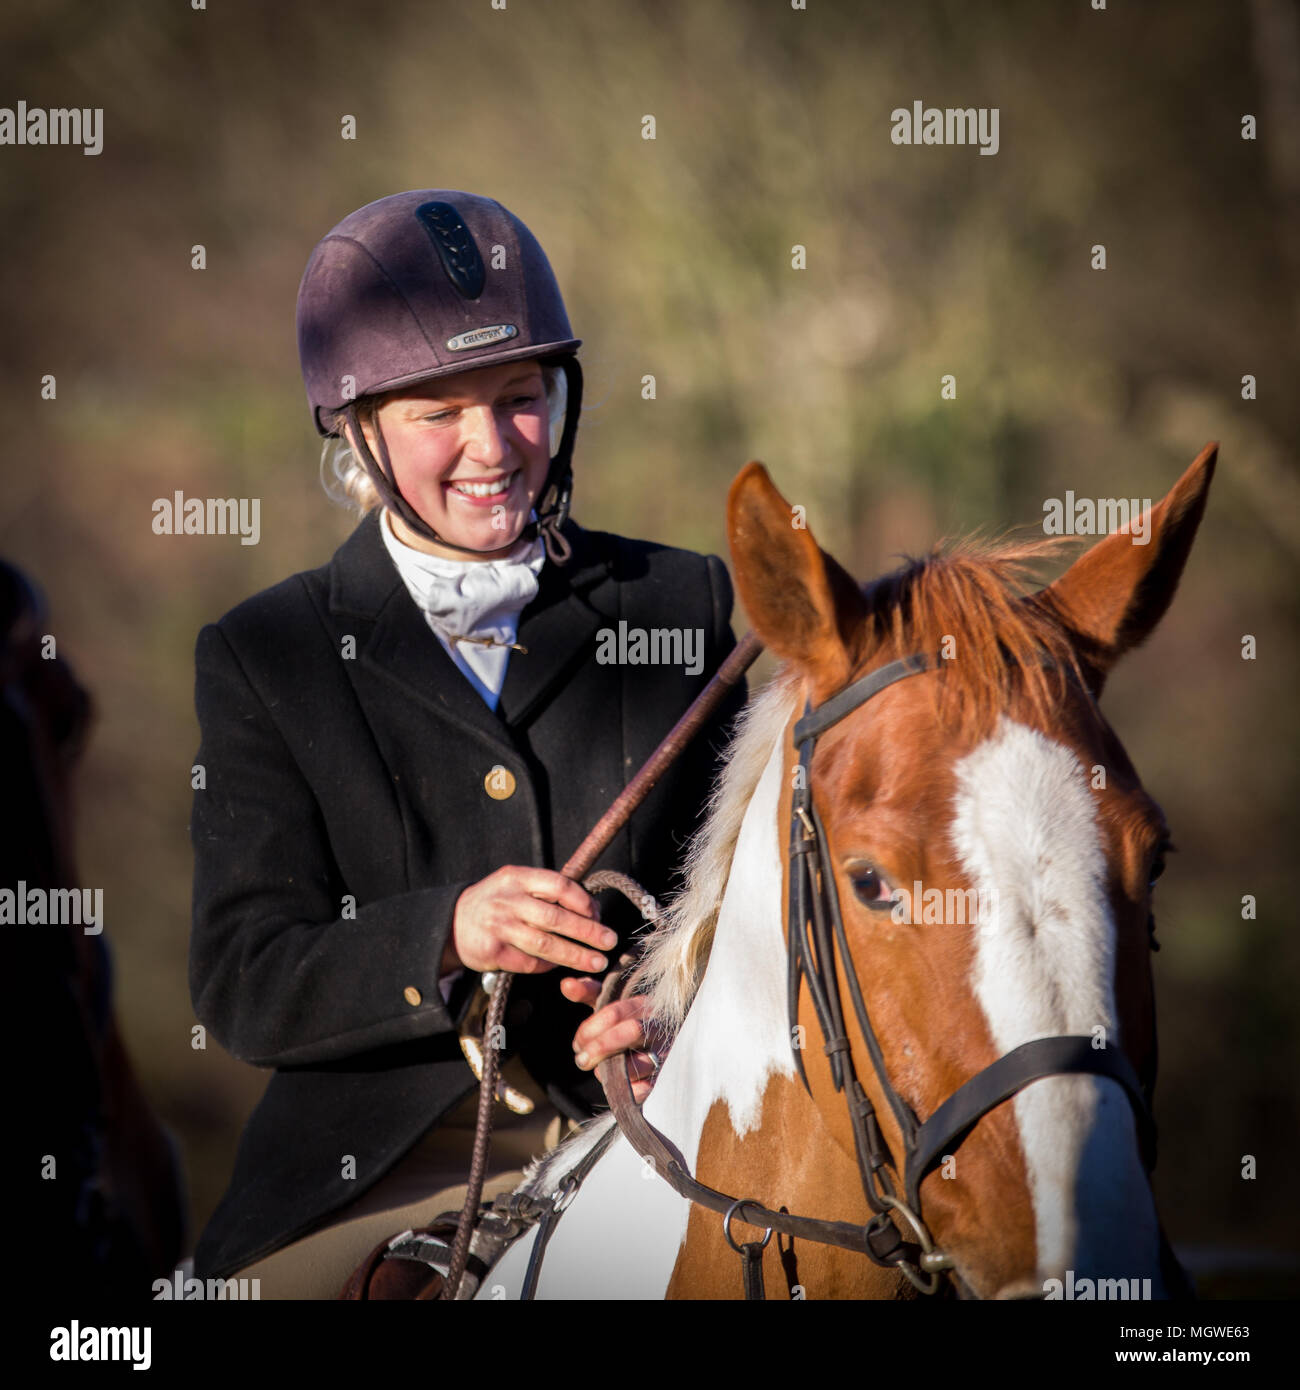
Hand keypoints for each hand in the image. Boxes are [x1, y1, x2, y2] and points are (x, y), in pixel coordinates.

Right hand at [446, 867, 615, 976]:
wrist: (451, 923)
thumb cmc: (495, 903)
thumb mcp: (515, 884)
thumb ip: (547, 891)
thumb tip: (592, 908)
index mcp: (517, 877)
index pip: (558, 885)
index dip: (582, 900)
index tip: (598, 914)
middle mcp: (507, 900)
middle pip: (555, 917)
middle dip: (587, 932)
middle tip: (609, 941)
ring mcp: (498, 926)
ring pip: (545, 944)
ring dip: (575, 955)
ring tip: (596, 962)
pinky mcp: (492, 951)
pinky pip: (528, 962)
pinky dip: (548, 966)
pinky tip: (560, 966)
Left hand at [562, 976, 667, 1104]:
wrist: (657, 1043)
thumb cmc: (626, 1022)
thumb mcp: (608, 1003)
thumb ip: (588, 992)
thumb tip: (566, 984)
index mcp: (642, 1005)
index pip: (615, 1012)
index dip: (590, 1029)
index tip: (577, 1043)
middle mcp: (657, 1026)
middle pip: (632, 1031)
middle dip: (601, 1046)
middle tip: (581, 1059)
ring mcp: (664, 1052)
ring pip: (641, 1062)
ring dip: (612, 1069)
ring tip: (598, 1071)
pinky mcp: (663, 1078)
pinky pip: (648, 1087)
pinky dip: (630, 1090)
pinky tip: (615, 1085)